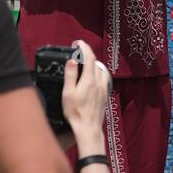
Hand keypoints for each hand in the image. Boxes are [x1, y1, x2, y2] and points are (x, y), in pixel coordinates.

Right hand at [62, 40, 110, 154]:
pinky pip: (103, 78)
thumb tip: (72, 60)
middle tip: (79, 53)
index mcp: (89, 79)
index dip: (84, 47)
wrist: (88, 129)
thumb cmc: (76, 113)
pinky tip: (92, 78)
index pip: (89, 57)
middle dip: (88, 55)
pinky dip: (98, 73)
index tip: (78, 43)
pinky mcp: (105, 94)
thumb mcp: (68, 93)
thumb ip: (71, 75)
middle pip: (96, 62)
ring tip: (84, 64)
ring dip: (93, 64)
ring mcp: (103, 88)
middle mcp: (99, 81)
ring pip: (101, 70)